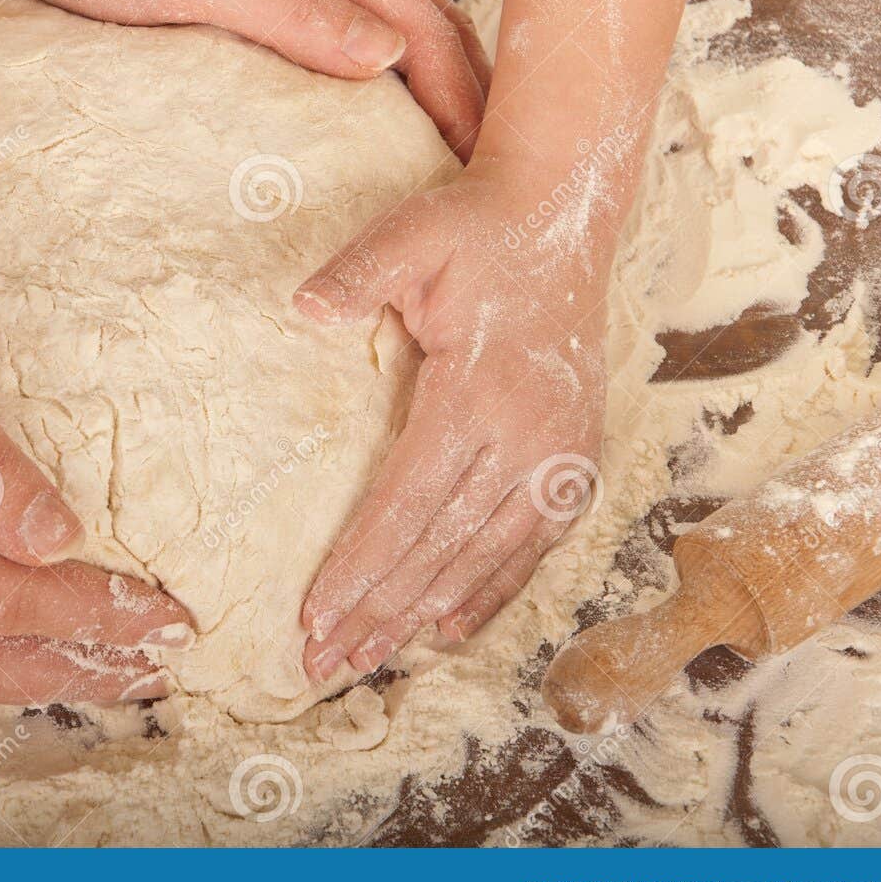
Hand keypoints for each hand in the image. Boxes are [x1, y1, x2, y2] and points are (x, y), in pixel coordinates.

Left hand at [0, 0, 488, 157]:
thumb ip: (290, 11)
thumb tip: (385, 57)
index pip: (421, 28)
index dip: (461, 98)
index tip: (483, 167)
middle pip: (419, 23)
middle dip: (463, 92)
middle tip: (484, 171)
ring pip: (379, 28)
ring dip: (420, 86)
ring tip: (438, 153)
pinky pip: (325, 36)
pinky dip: (360, 79)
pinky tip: (351, 116)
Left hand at [291, 162, 608, 680]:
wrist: (561, 220)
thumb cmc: (473, 231)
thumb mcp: (411, 234)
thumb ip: (359, 272)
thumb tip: (304, 308)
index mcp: (481, 391)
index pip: (409, 501)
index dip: (361, 563)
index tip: (314, 614)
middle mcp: (529, 435)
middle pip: (442, 544)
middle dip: (379, 608)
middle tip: (323, 661)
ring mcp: (560, 452)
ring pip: (486, 556)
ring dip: (424, 613)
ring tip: (370, 659)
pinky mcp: (576, 457)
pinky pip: (532, 543)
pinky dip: (491, 589)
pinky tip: (449, 627)